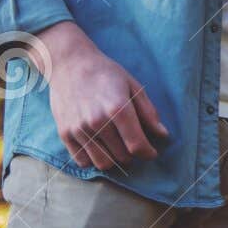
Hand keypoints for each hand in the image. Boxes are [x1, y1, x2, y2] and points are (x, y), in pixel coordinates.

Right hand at [36, 21, 168, 169]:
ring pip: (103, 163)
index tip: (152, 152)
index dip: (148, 152)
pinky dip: (94, 160)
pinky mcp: (64, 133)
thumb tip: (163, 134)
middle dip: (133, 155)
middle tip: (134, 145)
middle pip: (122, 156)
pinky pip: (82, 160)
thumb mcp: (133, 87)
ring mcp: (78, 129)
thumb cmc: (106, 73)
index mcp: (117, 109)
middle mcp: (97, 122)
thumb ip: (148, 112)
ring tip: (119, 149)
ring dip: (115, 160)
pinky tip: (101, 149)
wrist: (70, 64)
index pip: (137, 145)